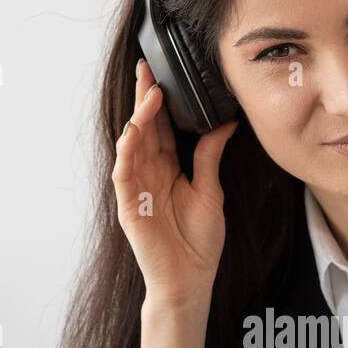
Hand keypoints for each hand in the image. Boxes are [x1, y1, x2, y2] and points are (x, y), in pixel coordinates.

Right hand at [111, 59, 239, 304]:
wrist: (190, 280)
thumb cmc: (198, 242)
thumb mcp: (210, 192)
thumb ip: (209, 157)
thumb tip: (224, 123)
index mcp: (167, 169)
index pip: (161, 128)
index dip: (160, 101)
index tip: (163, 73)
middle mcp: (148, 174)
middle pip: (143, 128)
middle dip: (144, 98)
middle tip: (146, 67)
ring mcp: (136, 189)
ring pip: (131, 146)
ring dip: (138, 119)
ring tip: (149, 95)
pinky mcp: (129, 207)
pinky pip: (124, 174)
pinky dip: (126, 153)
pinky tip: (133, 133)